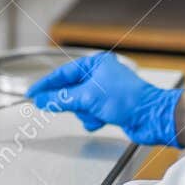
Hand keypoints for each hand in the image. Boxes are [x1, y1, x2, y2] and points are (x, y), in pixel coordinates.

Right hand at [26, 51, 184, 146]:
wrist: (152, 117)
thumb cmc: (128, 100)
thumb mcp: (88, 97)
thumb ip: (62, 99)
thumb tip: (42, 100)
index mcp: (96, 64)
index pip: (63, 73)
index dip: (46, 84)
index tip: (32, 93)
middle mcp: (100, 75)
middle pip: (70, 89)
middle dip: (70, 102)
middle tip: (55, 106)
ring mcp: (104, 91)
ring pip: (78, 104)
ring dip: (84, 112)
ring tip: (94, 114)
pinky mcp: (109, 107)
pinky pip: (89, 113)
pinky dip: (92, 119)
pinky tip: (101, 120)